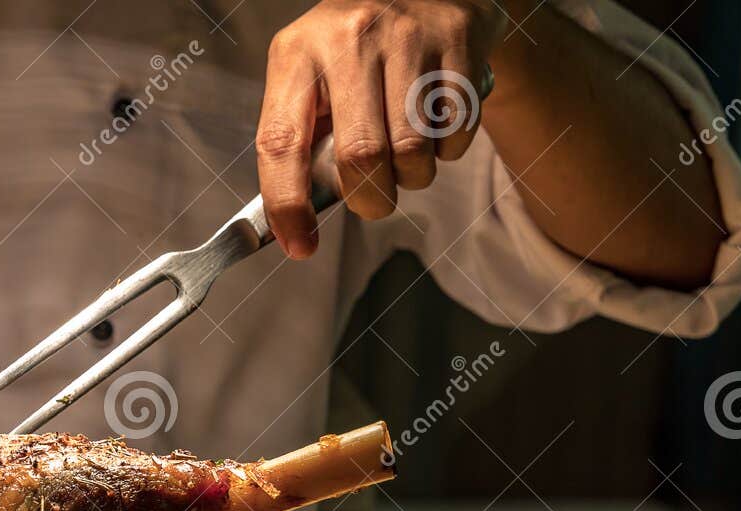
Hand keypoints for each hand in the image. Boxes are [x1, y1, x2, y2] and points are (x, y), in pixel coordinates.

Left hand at [256, 0, 504, 257]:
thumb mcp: (310, 74)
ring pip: (413, 152)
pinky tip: (436, 125)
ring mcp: (408, 35)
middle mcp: (349, 38)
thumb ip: (302, 136)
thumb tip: (295, 219)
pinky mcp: (458, 38)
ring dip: (412, 179)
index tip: (299, 246)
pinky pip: (455, 131)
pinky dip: (448, 150)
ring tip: (405, 158)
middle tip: (373, 198)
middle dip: (370, 199)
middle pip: (361, 157)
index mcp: (297, 54)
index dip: (288, 204)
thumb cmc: (353, 48)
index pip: (281, 143)